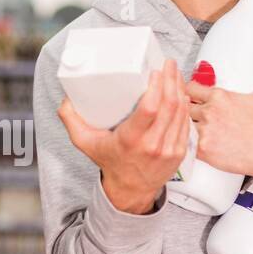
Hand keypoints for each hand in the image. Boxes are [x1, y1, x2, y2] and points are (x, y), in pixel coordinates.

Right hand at [58, 59, 189, 213]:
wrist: (130, 190)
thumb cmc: (110, 162)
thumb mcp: (85, 143)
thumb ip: (71, 120)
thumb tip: (67, 98)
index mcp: (130, 140)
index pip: (150, 109)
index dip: (156, 86)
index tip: (154, 71)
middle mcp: (152, 145)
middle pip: (169, 105)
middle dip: (170, 79)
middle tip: (167, 63)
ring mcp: (169, 149)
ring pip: (180, 111)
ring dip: (179, 88)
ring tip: (173, 72)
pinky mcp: (179, 151)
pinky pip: (185, 122)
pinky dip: (185, 104)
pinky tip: (180, 92)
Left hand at [186, 48, 252, 183]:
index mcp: (220, 96)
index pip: (190, 88)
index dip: (188, 92)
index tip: (191, 97)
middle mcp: (210, 111)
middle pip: (183, 106)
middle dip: (184, 109)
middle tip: (189, 115)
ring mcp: (205, 130)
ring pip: (182, 124)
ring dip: (183, 126)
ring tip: (187, 129)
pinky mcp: (203, 149)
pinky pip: (184, 142)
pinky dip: (185, 142)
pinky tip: (190, 143)